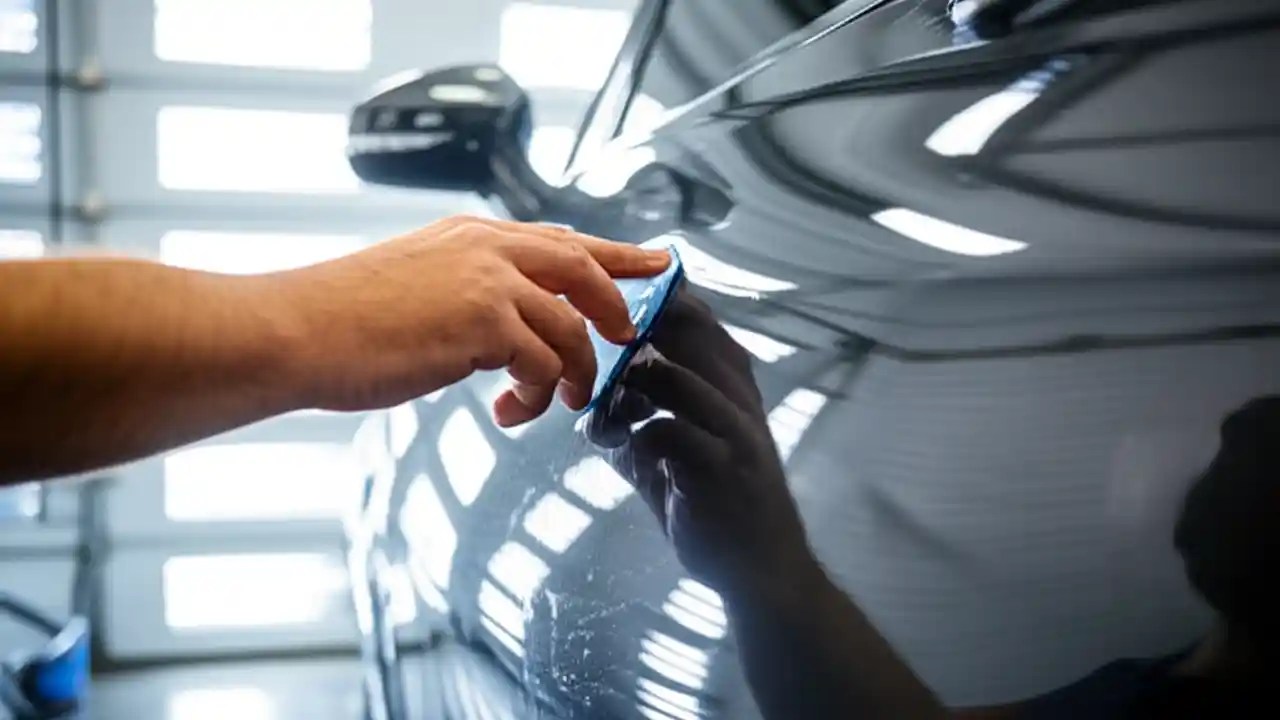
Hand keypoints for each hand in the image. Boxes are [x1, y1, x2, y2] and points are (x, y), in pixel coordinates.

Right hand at [279, 216, 668, 422]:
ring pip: (570, 329)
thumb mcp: (414, 284)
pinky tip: (508, 414)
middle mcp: (487, 248)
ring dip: (572, 374)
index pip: (558, 240)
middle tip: (630, 336)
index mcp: (470, 236)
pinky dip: (537, 398)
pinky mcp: (486, 323)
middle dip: (617, 305)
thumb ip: (465, 292)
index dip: (611, 253)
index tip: (653, 260)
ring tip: (559, 404)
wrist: (297, 331)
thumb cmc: (341, 320)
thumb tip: (500, 329)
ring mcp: (490, 282)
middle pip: (584, 268)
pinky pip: (543, 366)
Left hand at [589, 290, 815, 596]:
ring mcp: (734, 427)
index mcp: (733, 380)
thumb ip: (641, 420)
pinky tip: (612, 447)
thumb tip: (593, 405)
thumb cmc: (719, 504)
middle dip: (626, 338)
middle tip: (592, 364)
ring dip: (619, 392)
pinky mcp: (719, 466)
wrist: (762, 568)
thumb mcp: (680, 450)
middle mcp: (739, 392)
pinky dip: (626, 434)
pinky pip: (661, 429)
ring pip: (667, 373)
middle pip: (684, 328)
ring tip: (604, 420)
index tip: (603, 319)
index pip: (693, 314)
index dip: (646, 305)